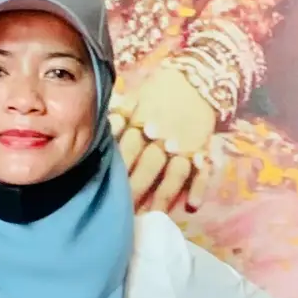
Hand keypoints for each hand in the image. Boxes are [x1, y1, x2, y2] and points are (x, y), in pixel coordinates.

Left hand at [109, 67, 217, 213]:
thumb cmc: (158, 93)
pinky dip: (199, 188)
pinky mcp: (204, 151)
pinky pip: (204, 172)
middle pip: (148, 165)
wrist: (198, 78)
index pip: (126, 149)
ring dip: (163, 196)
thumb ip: (115, 118)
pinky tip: (192, 207)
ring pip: (174, 174)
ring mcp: (186, 145)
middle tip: (124, 214)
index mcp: (142, 121)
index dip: (117, 170)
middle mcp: (163, 136)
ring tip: (151, 218)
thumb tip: (93, 133)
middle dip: (136, 189)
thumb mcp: (133, 97)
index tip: (105, 191)